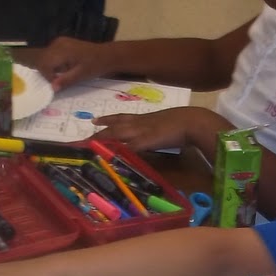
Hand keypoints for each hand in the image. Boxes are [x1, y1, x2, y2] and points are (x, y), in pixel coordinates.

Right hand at [28, 37, 107, 90]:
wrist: (106, 55)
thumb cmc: (95, 65)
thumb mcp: (80, 75)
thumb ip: (65, 81)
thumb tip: (52, 88)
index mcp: (62, 50)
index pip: (44, 64)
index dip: (47, 76)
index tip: (56, 84)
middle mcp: (58, 43)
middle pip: (43, 60)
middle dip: (47, 72)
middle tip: (58, 81)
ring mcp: (59, 42)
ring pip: (46, 58)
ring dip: (50, 68)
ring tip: (63, 74)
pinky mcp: (61, 43)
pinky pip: (51, 54)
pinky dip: (54, 63)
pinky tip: (64, 68)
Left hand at [94, 106, 218, 153]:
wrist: (194, 121)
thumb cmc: (183, 124)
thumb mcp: (164, 127)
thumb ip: (154, 133)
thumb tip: (149, 140)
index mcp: (143, 119)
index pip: (120, 118)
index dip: (107, 120)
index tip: (94, 121)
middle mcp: (138, 124)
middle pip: (112, 128)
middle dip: (96, 133)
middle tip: (81, 139)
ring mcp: (140, 132)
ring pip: (115, 135)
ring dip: (101, 140)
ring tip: (87, 145)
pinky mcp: (146, 141)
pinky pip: (128, 147)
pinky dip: (117, 151)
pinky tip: (108, 157)